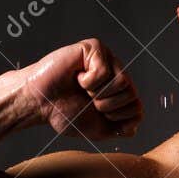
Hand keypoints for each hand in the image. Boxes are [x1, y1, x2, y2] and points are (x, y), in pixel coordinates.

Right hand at [19, 38, 143, 138]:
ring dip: (98, 94)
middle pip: (132, 95)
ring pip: (122, 83)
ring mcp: (107, 58)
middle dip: (108, 106)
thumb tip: (135, 125)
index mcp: (119, 91)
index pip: (137, 108)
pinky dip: (88, 81)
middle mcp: (116, 72)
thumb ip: (120, 129)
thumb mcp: (98, 129)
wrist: (41, 104)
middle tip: (88, 101)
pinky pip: (104, 71)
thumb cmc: (65, 113)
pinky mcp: (94, 48)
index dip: (117, 118)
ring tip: (83, 89)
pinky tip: (77, 76)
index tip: (97, 114)